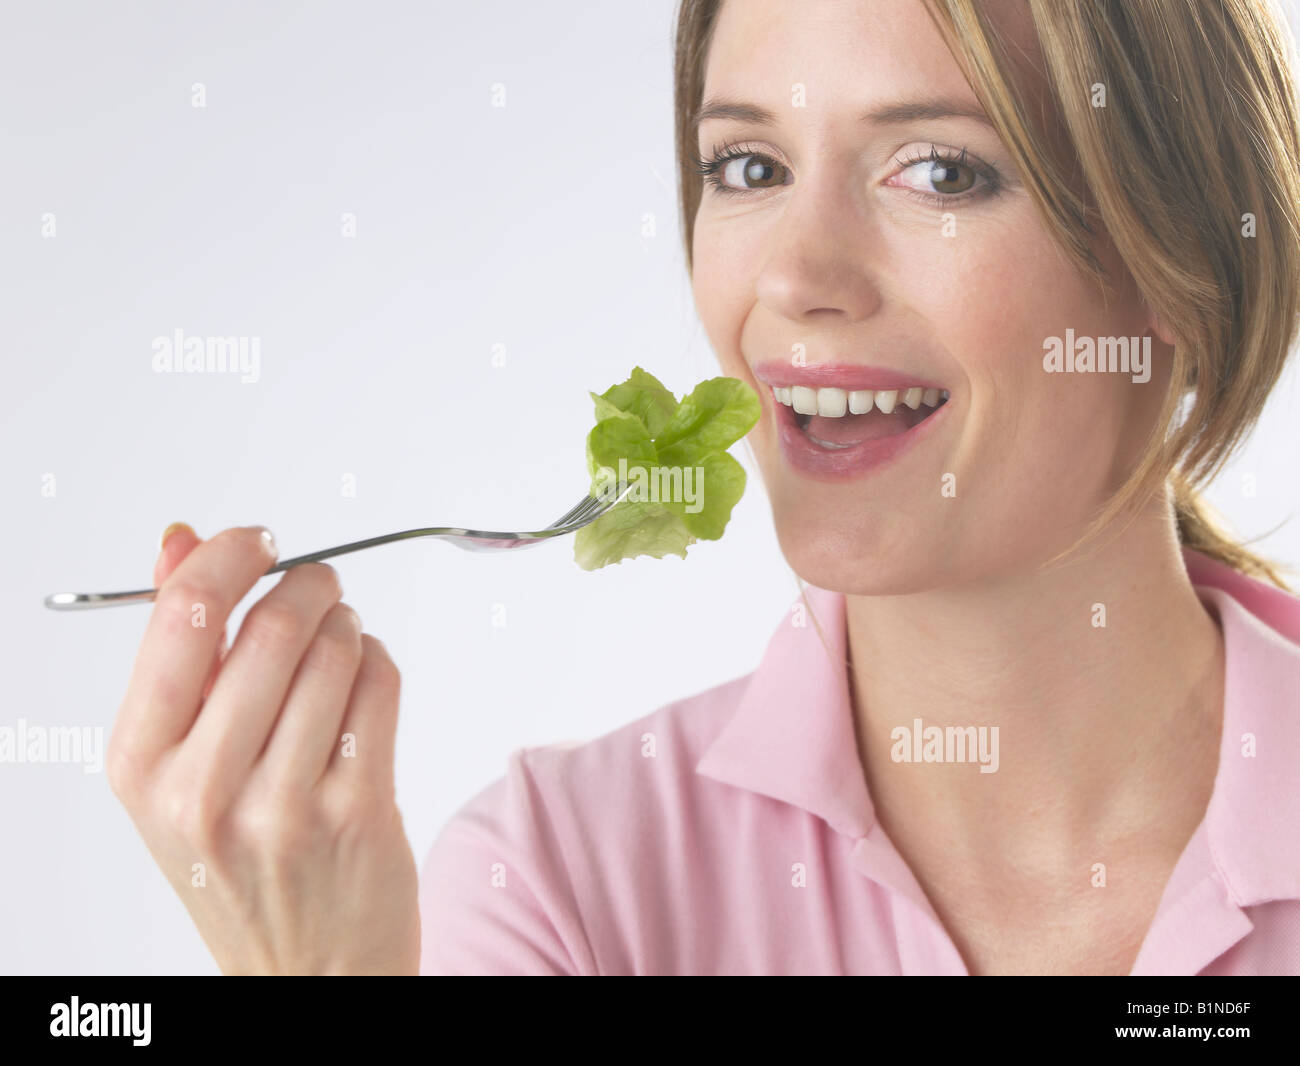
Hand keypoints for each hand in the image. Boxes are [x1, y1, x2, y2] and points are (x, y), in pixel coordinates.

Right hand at [107, 523, 419, 973]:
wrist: (304, 974)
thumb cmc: (238, 863)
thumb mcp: (176, 769)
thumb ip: (176, 650)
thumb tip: (180, 541)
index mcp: (140, 764)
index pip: (184, 617)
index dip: (230, 556)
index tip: (258, 541)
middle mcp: (202, 788)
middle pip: (273, 627)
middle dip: (307, 587)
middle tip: (318, 589)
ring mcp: (285, 805)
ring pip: (337, 650)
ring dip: (347, 627)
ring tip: (340, 644)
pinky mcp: (359, 812)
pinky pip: (382, 686)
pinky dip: (378, 663)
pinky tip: (364, 682)